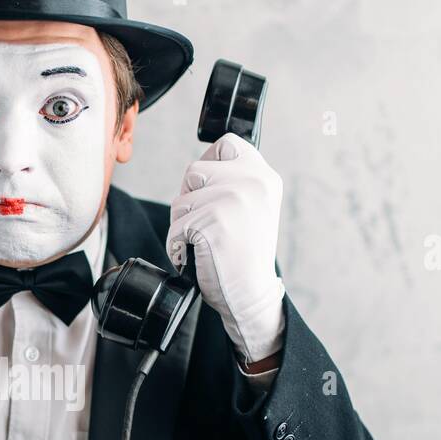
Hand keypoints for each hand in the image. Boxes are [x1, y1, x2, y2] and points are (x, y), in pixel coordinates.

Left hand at [166, 132, 285, 363]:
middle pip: (194, 171)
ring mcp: (233, 199)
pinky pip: (176, 226)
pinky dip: (178, 245)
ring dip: (182, 224)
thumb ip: (235, 182)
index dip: (208, 165)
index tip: (208, 191)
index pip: (226, 144)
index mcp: (265, 176)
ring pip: (181, 200)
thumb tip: (198, 171)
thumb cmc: (244, 255)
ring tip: (205, 242)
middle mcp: (253, 182)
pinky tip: (199, 255)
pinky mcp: (212, 221)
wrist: (251, 295)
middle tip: (206, 225)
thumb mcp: (253, 208)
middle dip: (189, 198)